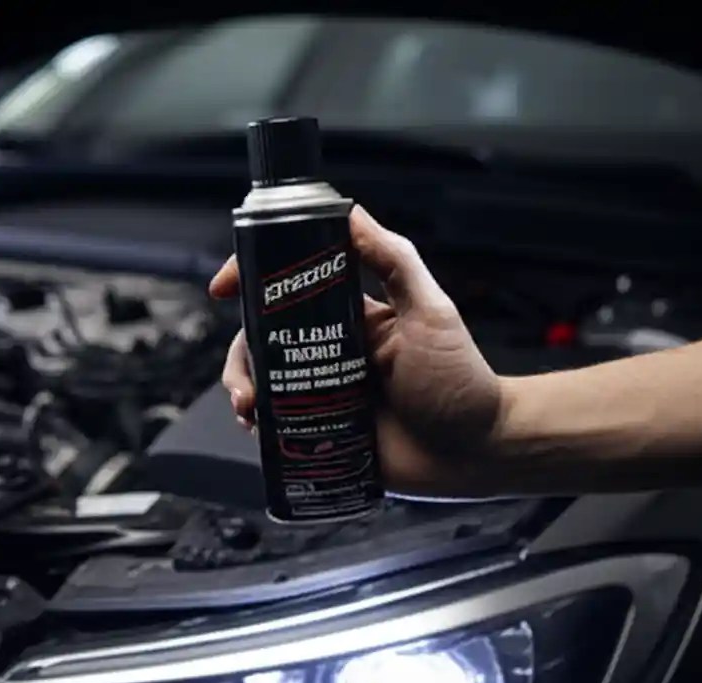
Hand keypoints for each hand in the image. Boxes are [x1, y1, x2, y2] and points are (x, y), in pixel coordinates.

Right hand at [209, 205, 504, 497]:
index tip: (224, 287)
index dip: (250, 282)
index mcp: (349, 317)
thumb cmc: (462, 382)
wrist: (477, 452)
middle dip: (241, 354)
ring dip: (243, 389)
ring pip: (263, 382)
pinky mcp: (325, 434)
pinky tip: (259, 429)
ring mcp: (325, 395)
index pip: (289, 289)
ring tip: (251, 408)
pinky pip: (278, 426)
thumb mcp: (430, 311)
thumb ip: (393, 260)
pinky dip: (259, 426)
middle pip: (263, 339)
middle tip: (245, 378)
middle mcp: (331, 352)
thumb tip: (351, 211)